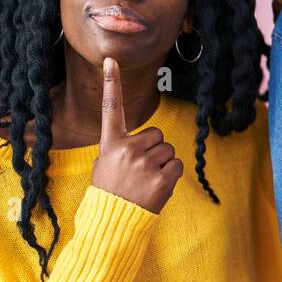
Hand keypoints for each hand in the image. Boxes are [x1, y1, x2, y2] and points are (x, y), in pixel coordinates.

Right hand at [90, 57, 183, 213]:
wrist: (115, 220)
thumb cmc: (111, 190)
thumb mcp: (105, 164)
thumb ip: (122, 147)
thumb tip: (146, 142)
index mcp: (110, 144)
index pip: (110, 108)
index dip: (110, 83)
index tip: (110, 61)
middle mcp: (127, 150)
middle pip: (156, 133)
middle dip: (154, 148)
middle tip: (140, 168)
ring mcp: (145, 164)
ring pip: (168, 148)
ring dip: (162, 161)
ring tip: (146, 178)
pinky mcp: (162, 177)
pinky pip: (176, 163)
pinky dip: (170, 173)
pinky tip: (156, 185)